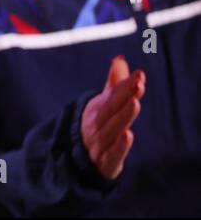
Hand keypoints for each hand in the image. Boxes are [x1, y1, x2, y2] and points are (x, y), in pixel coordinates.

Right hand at [79, 56, 144, 180]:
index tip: (140, 74)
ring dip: (123, 116)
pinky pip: (111, 153)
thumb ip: (115, 83)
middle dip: (123, 96)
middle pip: (110, 109)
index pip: (112, 95)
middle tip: (138, 83)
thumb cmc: (98, 126)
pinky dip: (119, 146)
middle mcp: (96, 124)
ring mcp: (99, 143)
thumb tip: (120, 58)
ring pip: (111, 129)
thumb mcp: (105, 104)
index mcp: (97, 109)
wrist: (79, 159)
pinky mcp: (105, 162)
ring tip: (135, 103)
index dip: (125, 85)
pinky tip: (128, 135)